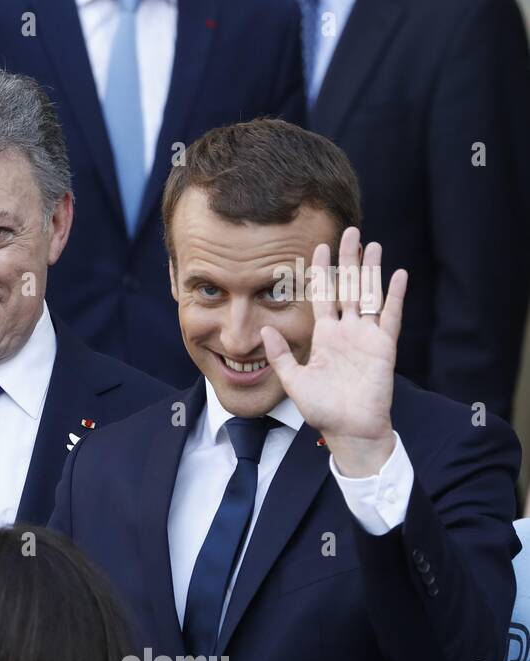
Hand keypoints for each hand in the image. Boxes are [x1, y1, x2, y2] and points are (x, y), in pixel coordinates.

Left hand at [260, 227, 407, 476]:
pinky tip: (398, 274)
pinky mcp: (383, 347)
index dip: (321, 273)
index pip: (322, 296)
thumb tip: (263, 331)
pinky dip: (394, 296)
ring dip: (371, 270)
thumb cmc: (322, 408)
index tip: (319, 247)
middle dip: (348, 260)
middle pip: (347, 287)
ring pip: (369, 295)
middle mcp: (346, 331)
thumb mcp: (293, 380)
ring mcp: (366, 337)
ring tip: (372, 243)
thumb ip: (281, 355)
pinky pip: (391, 317)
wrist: (348, 429)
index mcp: (324, 336)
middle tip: (349, 231)